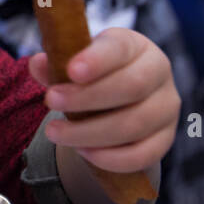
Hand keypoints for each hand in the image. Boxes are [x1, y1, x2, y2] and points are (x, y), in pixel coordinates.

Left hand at [27, 27, 179, 173]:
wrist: (118, 105)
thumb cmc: (92, 78)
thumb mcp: (74, 65)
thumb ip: (55, 64)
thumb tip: (37, 63)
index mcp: (134, 46)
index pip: (120, 48)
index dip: (97, 60)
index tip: (71, 71)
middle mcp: (159, 72)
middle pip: (132, 86)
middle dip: (87, 98)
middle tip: (50, 102)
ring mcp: (166, 108)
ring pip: (134, 124)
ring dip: (89, 132)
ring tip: (55, 133)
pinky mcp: (165, 139)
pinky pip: (142, 154)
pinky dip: (110, 158)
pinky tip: (82, 152)